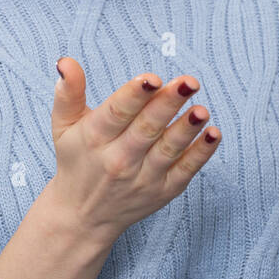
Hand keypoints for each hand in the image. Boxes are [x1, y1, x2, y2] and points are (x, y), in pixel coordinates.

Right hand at [47, 59, 220, 245]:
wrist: (82, 217)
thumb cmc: (77, 160)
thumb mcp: (64, 126)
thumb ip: (68, 92)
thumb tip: (65, 61)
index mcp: (94, 138)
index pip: (116, 113)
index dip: (134, 95)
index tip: (152, 78)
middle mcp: (118, 160)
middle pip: (146, 128)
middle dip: (168, 104)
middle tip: (189, 82)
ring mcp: (143, 178)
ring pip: (168, 150)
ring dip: (187, 129)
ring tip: (202, 109)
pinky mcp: (163, 192)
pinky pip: (186, 171)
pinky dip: (201, 154)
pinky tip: (213, 134)